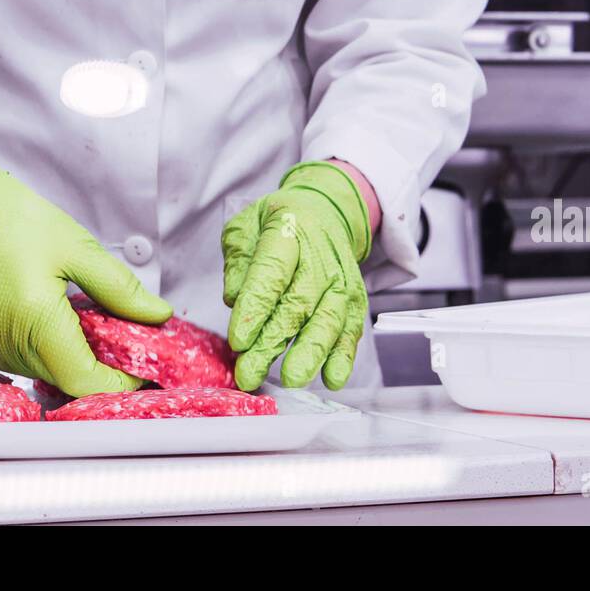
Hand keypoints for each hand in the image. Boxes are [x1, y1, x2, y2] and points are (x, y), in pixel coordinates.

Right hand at [0, 128, 171, 395]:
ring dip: (69, 354)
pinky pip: (18, 359)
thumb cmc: (12, 218)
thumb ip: (120, 289)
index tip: (139, 366)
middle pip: (64, 379)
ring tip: (79, 313)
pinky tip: (49, 313)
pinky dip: (42, 346)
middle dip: (98, 364)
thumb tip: (156, 315)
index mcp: (34, 318)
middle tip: (118, 332)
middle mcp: (3, 341)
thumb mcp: (78, 248)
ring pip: (42, 371)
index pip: (83, 381)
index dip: (118, 381)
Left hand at [222, 162, 370, 390]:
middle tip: (251, 372)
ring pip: (330, 318)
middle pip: (299, 302)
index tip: (239, 340)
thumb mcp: (246, 226)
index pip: (272, 271)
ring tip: (292, 378)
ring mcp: (341, 277)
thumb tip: (234, 299)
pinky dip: (344, 355)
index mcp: (289, 229)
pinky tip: (332, 377)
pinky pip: (352, 329)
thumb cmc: (278, 223)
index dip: (256, 307)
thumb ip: (238, 260)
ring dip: (311, 352)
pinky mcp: (355, 298)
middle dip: (274, 340)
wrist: (325, 211)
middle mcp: (321, 254)